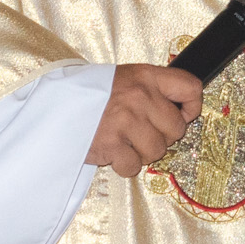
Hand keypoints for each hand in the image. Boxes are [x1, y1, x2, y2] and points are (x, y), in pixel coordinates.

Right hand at [86, 64, 203, 176]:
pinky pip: (134, 166)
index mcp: (145, 76)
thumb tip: (183, 112)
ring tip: (124, 141)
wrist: (53, 106)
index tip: (182, 115)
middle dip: (162, 136)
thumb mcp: (123, 79)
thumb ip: (152, 91)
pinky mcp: (112, 145)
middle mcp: (139, 96)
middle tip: (140, 132)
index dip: (191, 107)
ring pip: (157, 151)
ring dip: (142, 153)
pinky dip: (124, 165)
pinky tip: (112, 151)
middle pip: (177, 129)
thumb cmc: (91, 95)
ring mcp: (126, 121)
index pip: (191, 88)